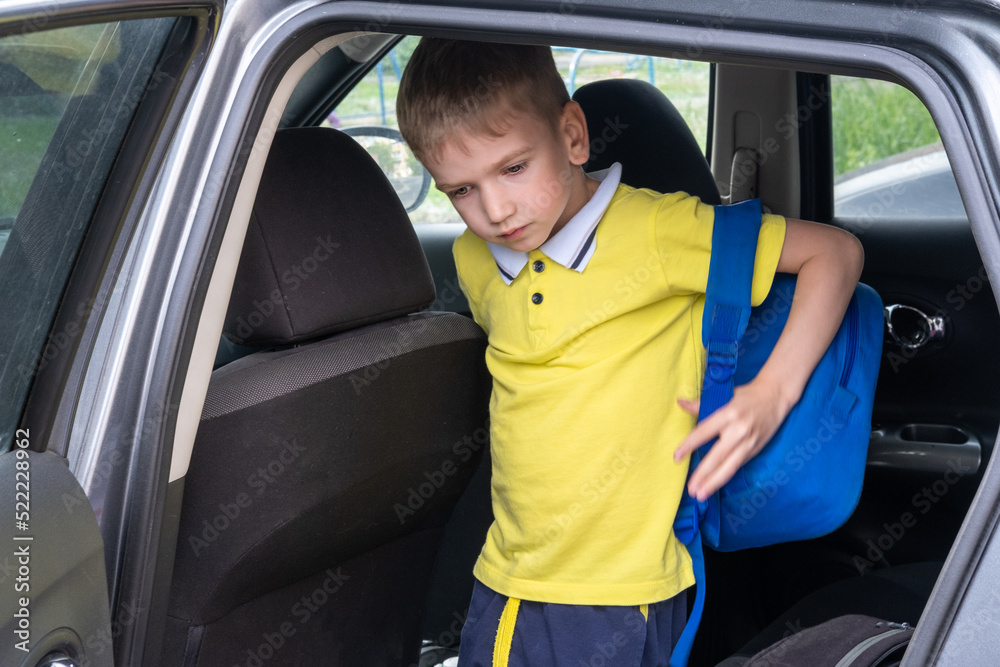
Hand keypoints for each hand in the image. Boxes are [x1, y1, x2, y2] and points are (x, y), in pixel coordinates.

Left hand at [674, 377, 793, 501]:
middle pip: (717, 456)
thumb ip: (701, 404)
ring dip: (714, 482)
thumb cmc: (747, 395)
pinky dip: (725, 475)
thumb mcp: (724, 396)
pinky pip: (738, 465)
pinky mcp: (755, 450)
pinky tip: (715, 484)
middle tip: (691, 489)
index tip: (676, 457)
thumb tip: (680, 403)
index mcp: (728, 414)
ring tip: (701, 494)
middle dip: (703, 474)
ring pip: (730, 466)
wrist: (776, 397)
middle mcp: (738, 430)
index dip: (689, 445)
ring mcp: (749, 442)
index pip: (704, 432)